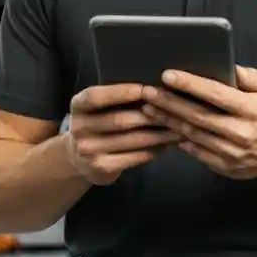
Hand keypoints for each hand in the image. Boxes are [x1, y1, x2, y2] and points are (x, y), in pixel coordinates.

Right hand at [67, 83, 181, 185]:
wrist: (78, 159)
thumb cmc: (95, 124)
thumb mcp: (95, 108)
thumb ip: (114, 99)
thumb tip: (153, 90)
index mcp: (77, 106)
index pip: (96, 97)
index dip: (120, 92)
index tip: (145, 88)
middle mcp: (79, 128)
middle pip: (119, 120)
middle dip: (151, 114)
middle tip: (175, 110)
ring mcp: (88, 150)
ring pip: (132, 140)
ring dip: (159, 134)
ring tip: (179, 127)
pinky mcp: (101, 168)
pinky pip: (135, 157)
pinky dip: (154, 150)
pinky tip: (168, 144)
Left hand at [140, 65, 256, 179]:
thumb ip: (246, 75)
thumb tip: (222, 65)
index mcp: (253, 110)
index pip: (217, 95)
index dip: (191, 84)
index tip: (167, 75)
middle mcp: (242, 133)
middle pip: (198, 116)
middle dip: (169, 102)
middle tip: (147, 91)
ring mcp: (232, 153)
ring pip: (193, 134)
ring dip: (167, 120)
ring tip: (147, 107)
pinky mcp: (224, 166)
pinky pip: (195, 151)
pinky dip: (177, 139)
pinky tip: (162, 126)